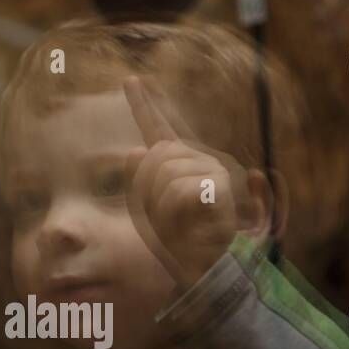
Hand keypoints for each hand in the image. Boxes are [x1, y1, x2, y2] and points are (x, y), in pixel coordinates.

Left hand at [123, 76, 268, 287]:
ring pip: (163, 176)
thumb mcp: (148, 212)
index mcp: (176, 164)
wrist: (202, 268)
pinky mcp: (219, 185)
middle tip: (168, 219)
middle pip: (152, 159)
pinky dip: (176, 214)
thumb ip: (139, 181)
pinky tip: (194, 222)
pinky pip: (179, 192)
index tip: (130, 79)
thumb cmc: (178, 242)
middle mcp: (195, 160)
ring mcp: (211, 169)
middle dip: (148, 194)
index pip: (157, 128)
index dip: (143, 104)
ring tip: (181, 224)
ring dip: (162, 208)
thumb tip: (135, 151)